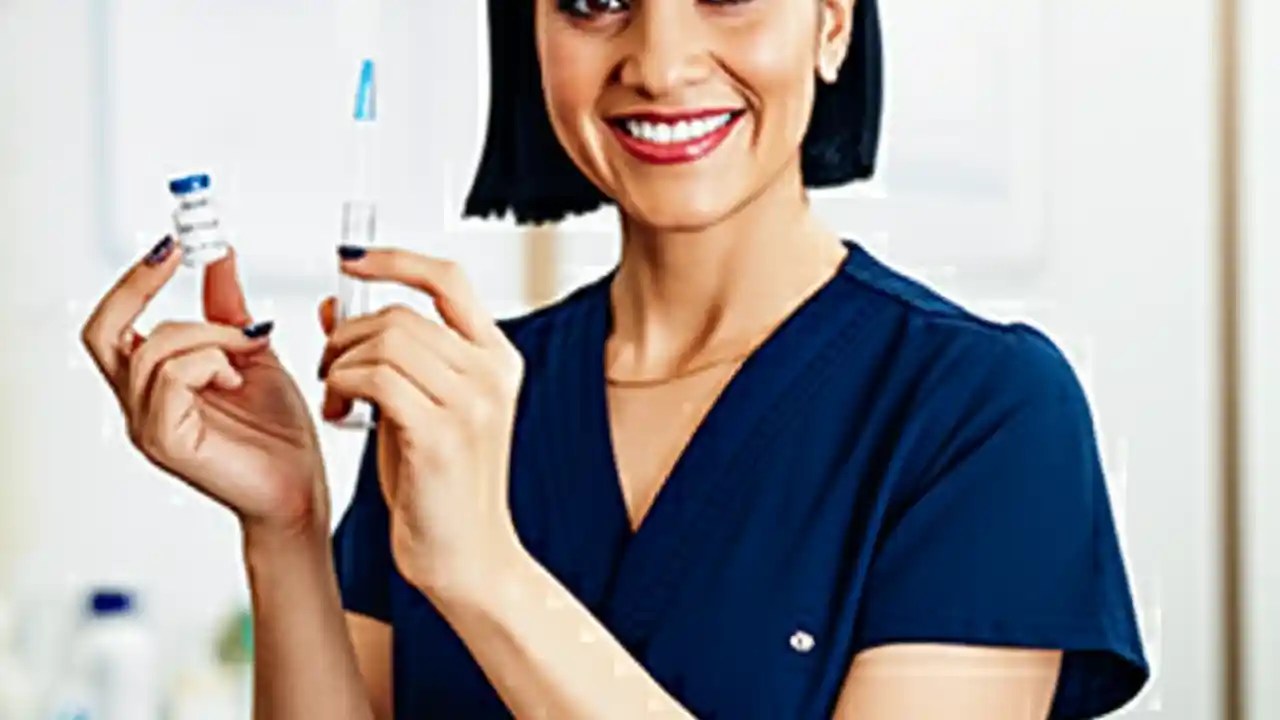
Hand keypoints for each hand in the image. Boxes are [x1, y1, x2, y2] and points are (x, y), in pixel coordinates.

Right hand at [81, 237, 326, 531]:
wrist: (301, 483)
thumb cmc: (277, 430)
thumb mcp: (253, 353)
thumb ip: (228, 309)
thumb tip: (219, 254)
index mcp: (153, 382)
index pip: (111, 324)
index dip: (132, 281)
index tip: (172, 245)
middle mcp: (139, 404)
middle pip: (103, 331)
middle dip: (141, 286)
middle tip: (181, 257)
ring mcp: (148, 425)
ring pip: (152, 350)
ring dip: (207, 335)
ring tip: (247, 350)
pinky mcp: (167, 442)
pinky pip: (172, 379)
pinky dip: (210, 364)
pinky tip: (238, 379)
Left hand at [318, 248, 524, 596]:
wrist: (468, 557)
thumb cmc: (442, 488)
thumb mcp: (419, 408)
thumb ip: (389, 355)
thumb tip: (336, 306)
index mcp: (497, 359)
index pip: (448, 279)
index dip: (395, 260)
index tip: (351, 259)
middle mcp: (492, 373)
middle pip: (403, 313)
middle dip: (350, 333)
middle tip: (331, 367)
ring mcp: (472, 402)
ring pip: (385, 342)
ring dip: (342, 362)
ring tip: (337, 393)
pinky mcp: (441, 433)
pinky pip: (375, 379)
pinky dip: (345, 386)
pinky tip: (343, 411)